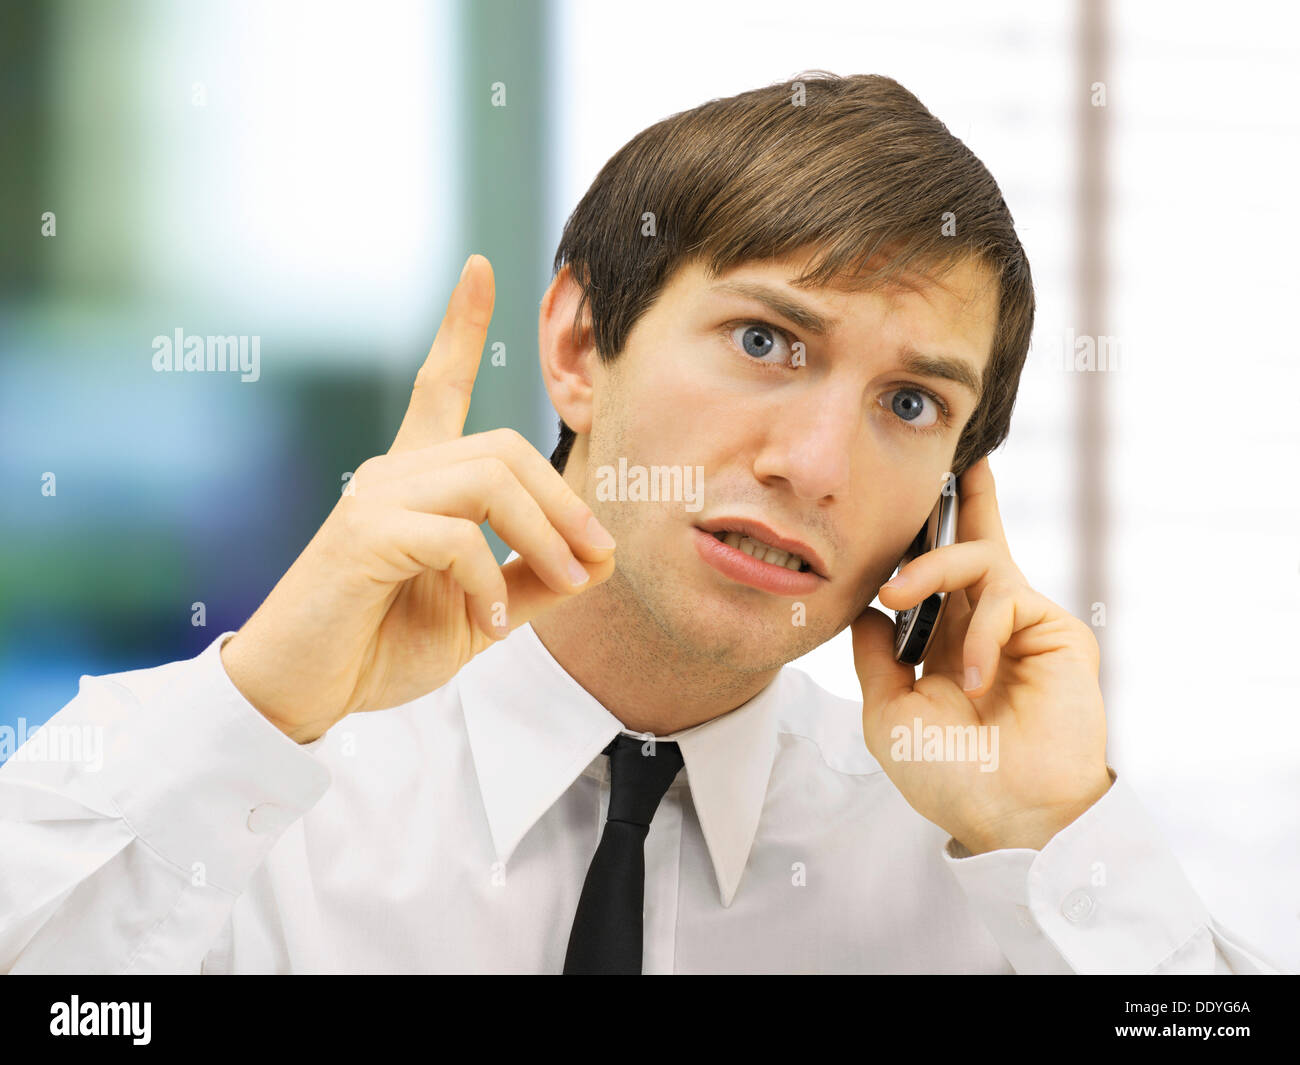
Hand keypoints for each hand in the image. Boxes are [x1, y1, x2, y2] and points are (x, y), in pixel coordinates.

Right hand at [221, 255, 616, 742]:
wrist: (306, 694)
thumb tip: (600, 556)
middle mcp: (393, 472)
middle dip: (564, 500)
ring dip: (543, 536)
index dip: (459, 326)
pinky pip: (456, 536)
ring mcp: (374, 498)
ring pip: (490, 479)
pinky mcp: (363, 536)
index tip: (481, 269)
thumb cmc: (382, 646)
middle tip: (594, 558)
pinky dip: (488, 582)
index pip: (440, 385)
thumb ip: (533, 581)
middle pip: (503, 445)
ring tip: (561, 586)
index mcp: (416, 480)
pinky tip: (490, 622)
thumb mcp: (480, 613)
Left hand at [851, 457, 1110, 853]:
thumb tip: (866, 607)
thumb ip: (875, 656)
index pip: (933, 575)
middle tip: (951, 454)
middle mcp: (984, 624)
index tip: (893, 497)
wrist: (1008, 813)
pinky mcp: (1055, 630)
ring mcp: (1021, 624)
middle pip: (975, 541)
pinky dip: (978, 634)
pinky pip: (1005, 597)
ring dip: (929, 567)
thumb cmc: (949, 773)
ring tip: (899, 595)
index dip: (919, 537)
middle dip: (965, 496)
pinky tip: (973, 681)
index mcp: (944, 642)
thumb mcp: (889, 713)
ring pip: (978, 556)